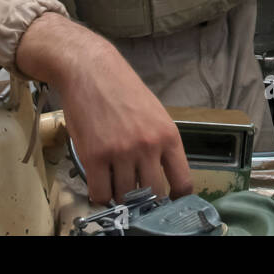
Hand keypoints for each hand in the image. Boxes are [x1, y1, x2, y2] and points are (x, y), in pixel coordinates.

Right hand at [17, 12, 192, 204]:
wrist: (90, 70)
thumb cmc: (121, 88)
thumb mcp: (154, 113)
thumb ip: (159, 143)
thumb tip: (160, 175)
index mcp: (168, 136)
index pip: (183, 182)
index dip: (176, 198)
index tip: (169, 202)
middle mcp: (148, 146)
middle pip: (152, 194)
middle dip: (144, 198)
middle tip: (134, 193)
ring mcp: (121, 153)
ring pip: (125, 195)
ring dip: (119, 194)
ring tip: (114, 182)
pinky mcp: (95, 157)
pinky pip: (100, 191)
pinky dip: (100, 194)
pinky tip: (100, 185)